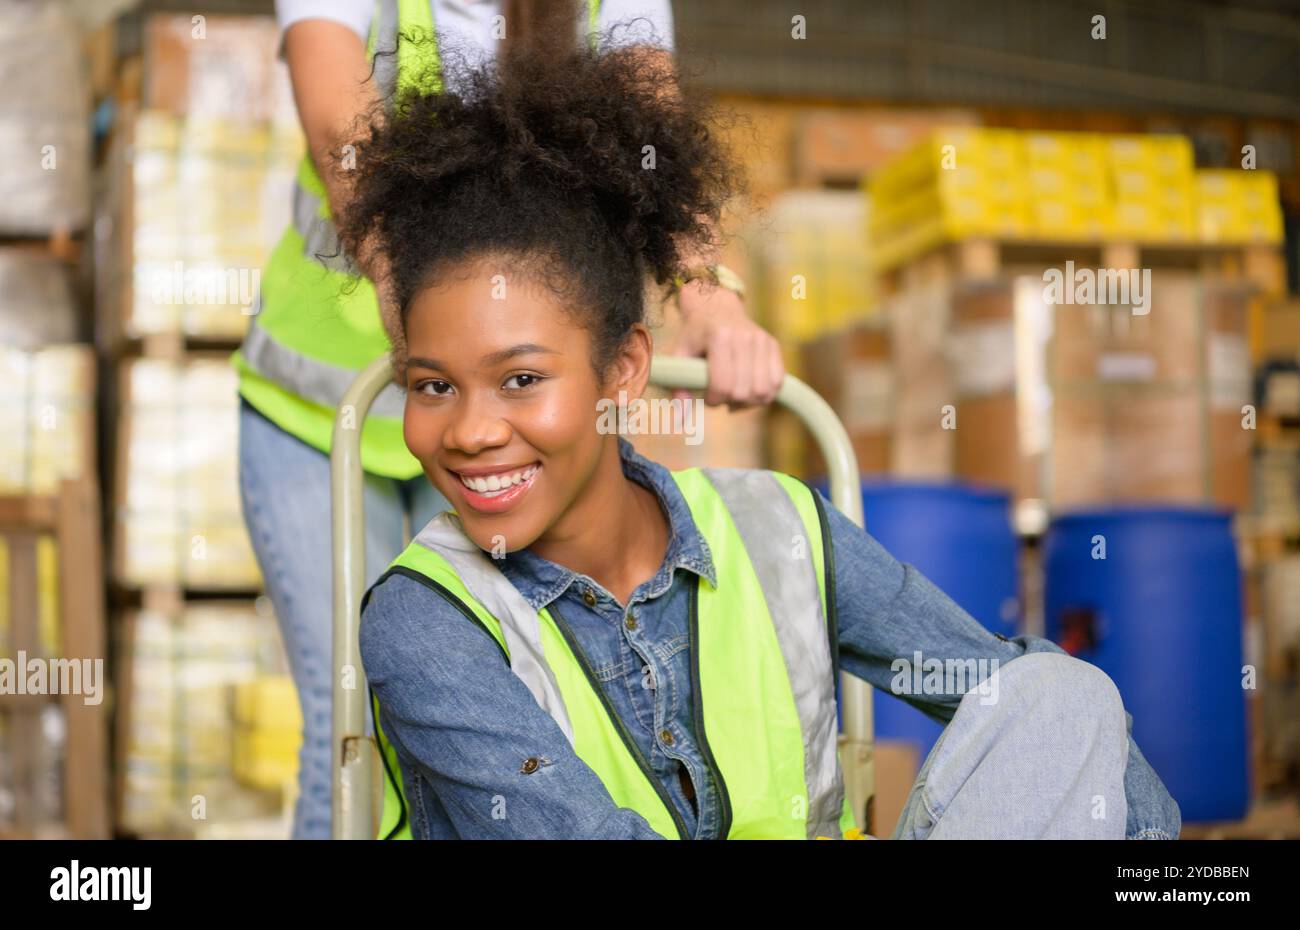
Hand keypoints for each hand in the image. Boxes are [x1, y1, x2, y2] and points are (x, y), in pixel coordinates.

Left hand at [668, 279, 783, 408]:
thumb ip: (678, 387)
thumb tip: (681, 421)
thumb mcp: (679, 356)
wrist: (716, 307)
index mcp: (719, 337)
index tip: (706, 397)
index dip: (713, 400)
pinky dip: (764, 396)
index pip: (722, 385)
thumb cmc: (694, 335)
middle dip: (729, 401)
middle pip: (743, 391)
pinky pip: (777, 383)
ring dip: (748, 402)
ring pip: (763, 391)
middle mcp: (745, 337)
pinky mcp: (773, 345)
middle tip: (719, 396)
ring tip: (735, 395)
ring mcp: (762, 340)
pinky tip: (750, 392)